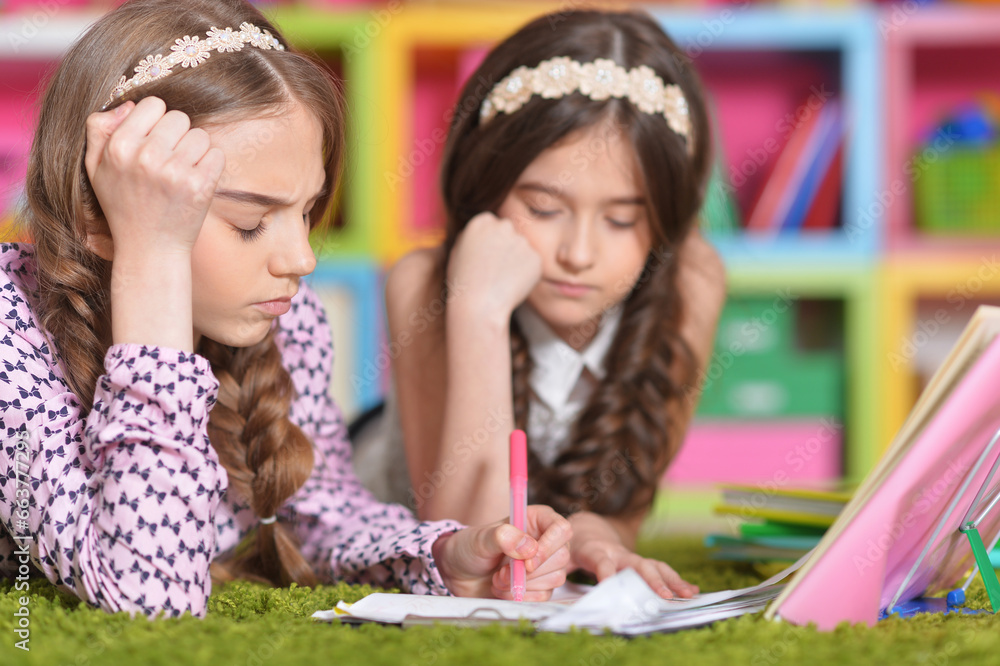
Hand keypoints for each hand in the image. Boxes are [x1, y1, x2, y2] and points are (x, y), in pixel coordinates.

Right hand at [84, 96, 224, 258]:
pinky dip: (211, 165)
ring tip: (181, 172)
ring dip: (196, 151)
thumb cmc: (123, 206)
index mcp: (119, 147)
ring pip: (201, 135)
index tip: (154, 141)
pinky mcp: (200, 186)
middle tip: (169, 160)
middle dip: (178, 136)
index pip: (153, 104)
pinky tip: (196, 180)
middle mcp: (147, 156)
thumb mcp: (95, 168)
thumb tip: (129, 105)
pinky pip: (217, 154)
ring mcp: (175, 172)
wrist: (149, 249)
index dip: (156, 121)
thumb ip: (99, 129)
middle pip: (179, 117)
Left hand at [432, 505, 571, 599]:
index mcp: (536, 520)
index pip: (561, 529)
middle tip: (503, 572)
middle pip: (562, 556)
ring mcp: (543, 564)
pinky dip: (523, 596)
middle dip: (531, 571)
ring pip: (556, 577)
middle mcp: (544, 540)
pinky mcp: (539, 585)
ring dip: (524, 584)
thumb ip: (503, 537)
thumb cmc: (469, 548)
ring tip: (499, 579)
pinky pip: (545, 595)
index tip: (528, 562)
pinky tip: (503, 589)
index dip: (549, 546)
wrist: (458, 574)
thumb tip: (529, 548)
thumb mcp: (480, 539)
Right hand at [446, 212, 541, 319]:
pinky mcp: (535, 258)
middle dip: (506, 246)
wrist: (479, 306)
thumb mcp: (457, 252)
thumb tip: (484, 230)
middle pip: (509, 232)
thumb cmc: (463, 283)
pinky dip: (526, 273)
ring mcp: (522, 241)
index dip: (490, 242)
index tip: (486, 257)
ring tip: (501, 280)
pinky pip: (532, 263)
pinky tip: (512, 285)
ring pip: (522, 248)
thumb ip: (472, 236)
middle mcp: (504, 226)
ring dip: (517, 260)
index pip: (492, 224)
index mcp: (482, 221)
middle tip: (496, 269)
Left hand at [569, 512, 697, 599]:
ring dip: (671, 580)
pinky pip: (660, 569)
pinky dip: (676, 580)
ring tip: (688, 594)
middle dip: (651, 580)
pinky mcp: (639, 562)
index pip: (601, 562)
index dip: (607, 573)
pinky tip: (692, 591)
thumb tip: (552, 583)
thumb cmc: (572, 546)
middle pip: (637, 564)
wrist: (587, 530)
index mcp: (594, 550)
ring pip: (654, 566)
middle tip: (663, 596)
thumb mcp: (561, 554)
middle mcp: (616, 552)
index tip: (612, 586)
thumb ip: (558, 566)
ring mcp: (630, 557)